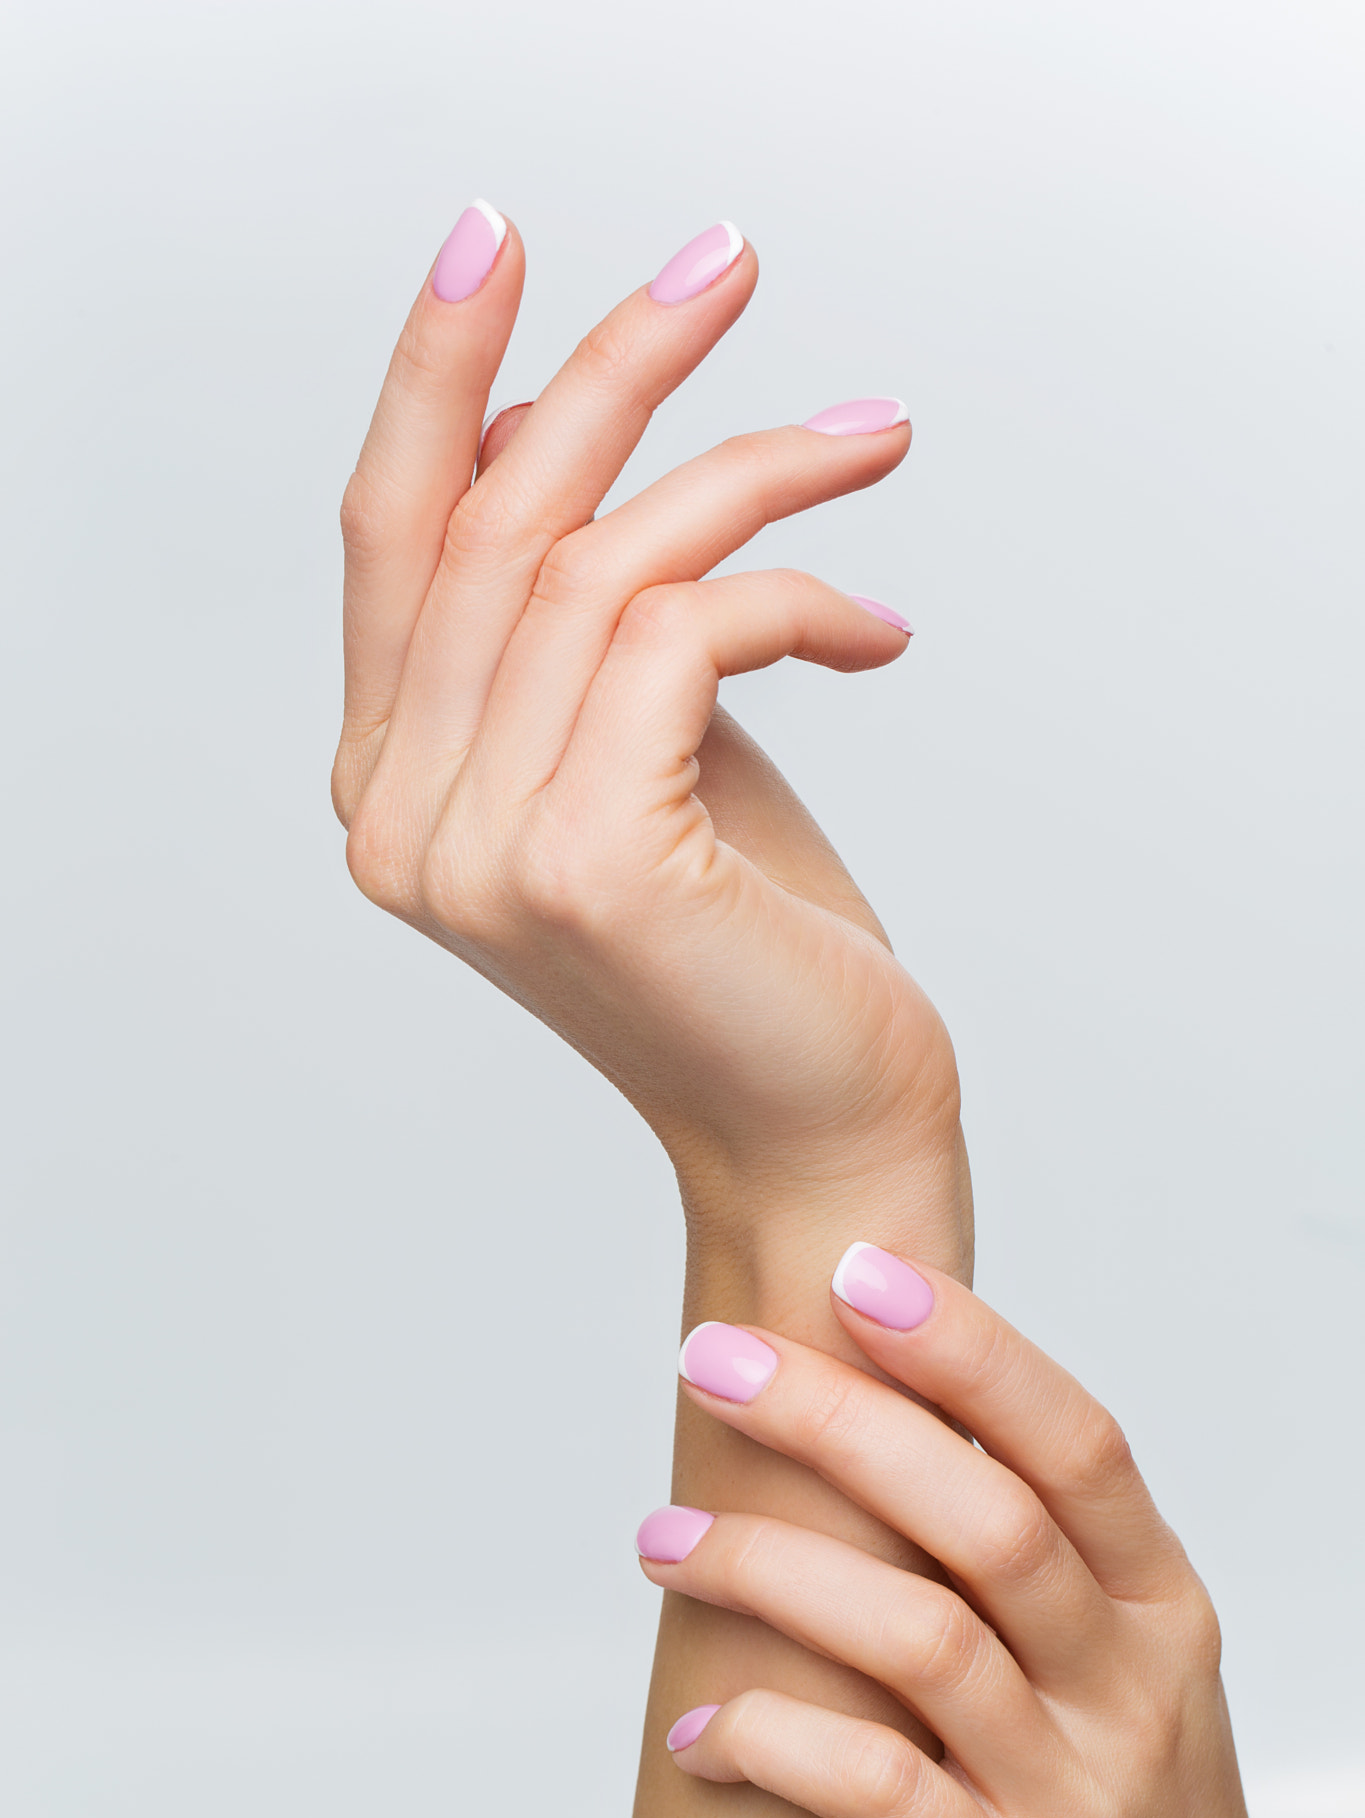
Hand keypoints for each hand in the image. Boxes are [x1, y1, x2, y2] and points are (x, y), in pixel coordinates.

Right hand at [335, 207, 968, 1266]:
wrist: (822, 1129)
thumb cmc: (754, 945)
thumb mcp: (651, 746)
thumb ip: (581, 616)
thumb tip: (556, 430)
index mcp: (393, 785)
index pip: (390, 538)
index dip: (434, 376)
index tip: (501, 243)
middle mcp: (399, 817)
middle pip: (489, 522)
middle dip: (616, 366)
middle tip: (727, 259)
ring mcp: (476, 848)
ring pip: (598, 562)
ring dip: (756, 474)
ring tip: (874, 444)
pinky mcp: (582, 862)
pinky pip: (684, 631)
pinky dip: (796, 594)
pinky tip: (878, 631)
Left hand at [638, 1244, 1297, 1817]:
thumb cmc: (1111, 1793)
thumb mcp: (1110, 1656)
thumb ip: (1026, 1537)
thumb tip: (869, 1384)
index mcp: (1155, 1601)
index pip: (1074, 1442)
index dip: (968, 1350)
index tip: (855, 1269)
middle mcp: (1130, 1687)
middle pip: (983, 1518)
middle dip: (836, 1421)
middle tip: (712, 1359)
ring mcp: (1077, 1800)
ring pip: (918, 1641)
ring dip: (768, 1571)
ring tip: (660, 1539)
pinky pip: (877, 1795)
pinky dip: (770, 1740)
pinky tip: (694, 1723)